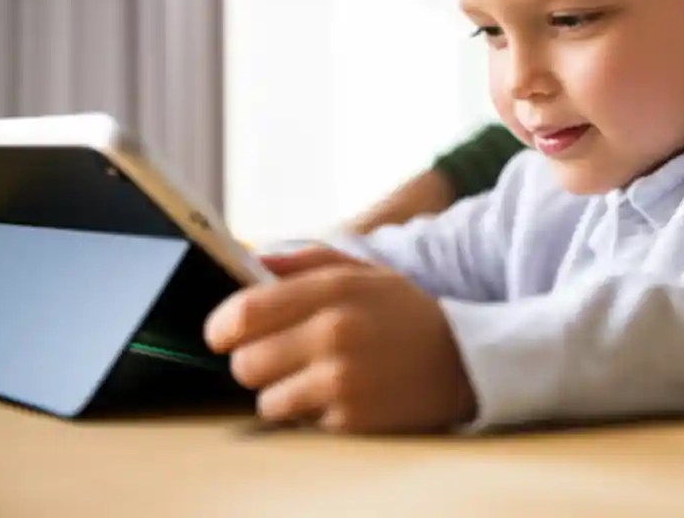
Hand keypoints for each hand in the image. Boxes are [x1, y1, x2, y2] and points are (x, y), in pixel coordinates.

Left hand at [204, 246, 475, 432]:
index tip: (223, 335)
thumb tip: (248, 261)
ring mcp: (342, 381)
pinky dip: (311, 412)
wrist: (464, 359)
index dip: (220, 328)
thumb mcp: (361, 271)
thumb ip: (303, 261)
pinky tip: (340, 394)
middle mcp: (333, 335)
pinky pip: (299, 423)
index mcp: (331, 291)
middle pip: (245, 363)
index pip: (242, 314)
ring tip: (312, 378)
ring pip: (266, 400)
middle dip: (254, 361)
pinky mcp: (352, 419)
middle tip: (277, 357)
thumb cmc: (403, 312)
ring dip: (281, 392)